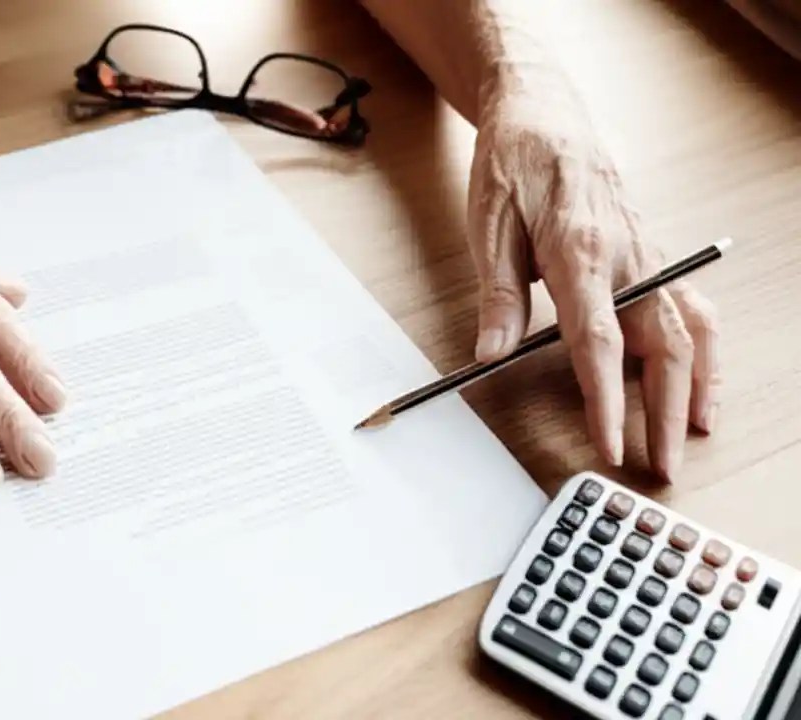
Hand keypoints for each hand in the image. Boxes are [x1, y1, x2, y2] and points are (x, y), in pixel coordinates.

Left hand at [466, 84, 718, 479]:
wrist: (545, 117)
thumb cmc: (513, 167)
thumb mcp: (488, 226)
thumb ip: (498, 296)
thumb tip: (490, 355)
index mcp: (578, 252)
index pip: (597, 342)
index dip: (606, 400)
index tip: (609, 446)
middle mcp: (626, 256)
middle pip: (660, 345)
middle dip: (663, 412)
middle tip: (661, 468)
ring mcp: (648, 254)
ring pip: (689, 328)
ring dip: (696, 385)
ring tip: (695, 433)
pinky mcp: (653, 253)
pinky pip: (692, 306)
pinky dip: (703, 348)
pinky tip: (699, 379)